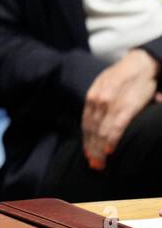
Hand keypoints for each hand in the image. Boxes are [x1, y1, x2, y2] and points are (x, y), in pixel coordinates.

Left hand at [82, 49, 160, 168]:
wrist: (141, 63)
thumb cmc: (123, 76)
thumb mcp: (104, 85)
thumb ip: (99, 103)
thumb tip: (96, 121)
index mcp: (92, 97)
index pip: (86, 123)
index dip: (86, 140)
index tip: (86, 153)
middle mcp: (98, 101)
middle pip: (92, 130)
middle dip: (91, 149)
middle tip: (93, 164)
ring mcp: (111, 105)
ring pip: (102, 131)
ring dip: (99, 149)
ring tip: (100, 163)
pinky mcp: (127, 107)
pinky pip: (116, 126)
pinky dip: (111, 139)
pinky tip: (109, 150)